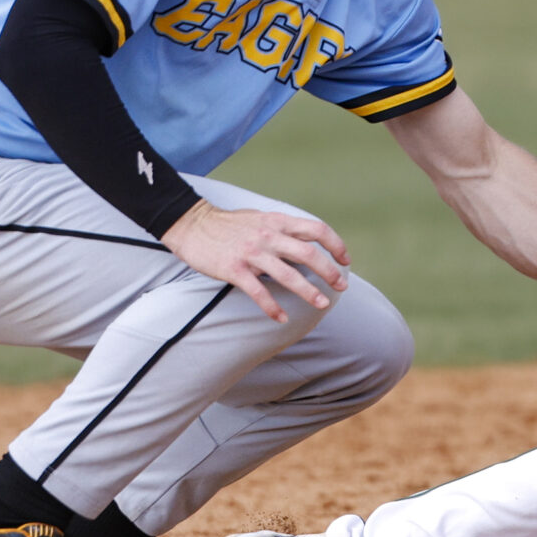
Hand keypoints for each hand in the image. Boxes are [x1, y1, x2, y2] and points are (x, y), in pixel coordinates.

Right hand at [160, 199, 350, 322]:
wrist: (191, 224)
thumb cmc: (228, 224)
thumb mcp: (260, 218)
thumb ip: (282, 229)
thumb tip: (305, 241)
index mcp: (277, 221)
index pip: (316, 229)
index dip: (335, 245)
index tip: (345, 260)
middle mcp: (268, 236)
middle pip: (308, 253)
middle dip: (329, 271)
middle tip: (340, 286)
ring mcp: (252, 253)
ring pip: (288, 275)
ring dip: (308, 291)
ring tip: (320, 304)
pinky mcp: (234, 269)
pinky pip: (258, 292)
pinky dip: (272, 307)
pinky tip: (281, 318)